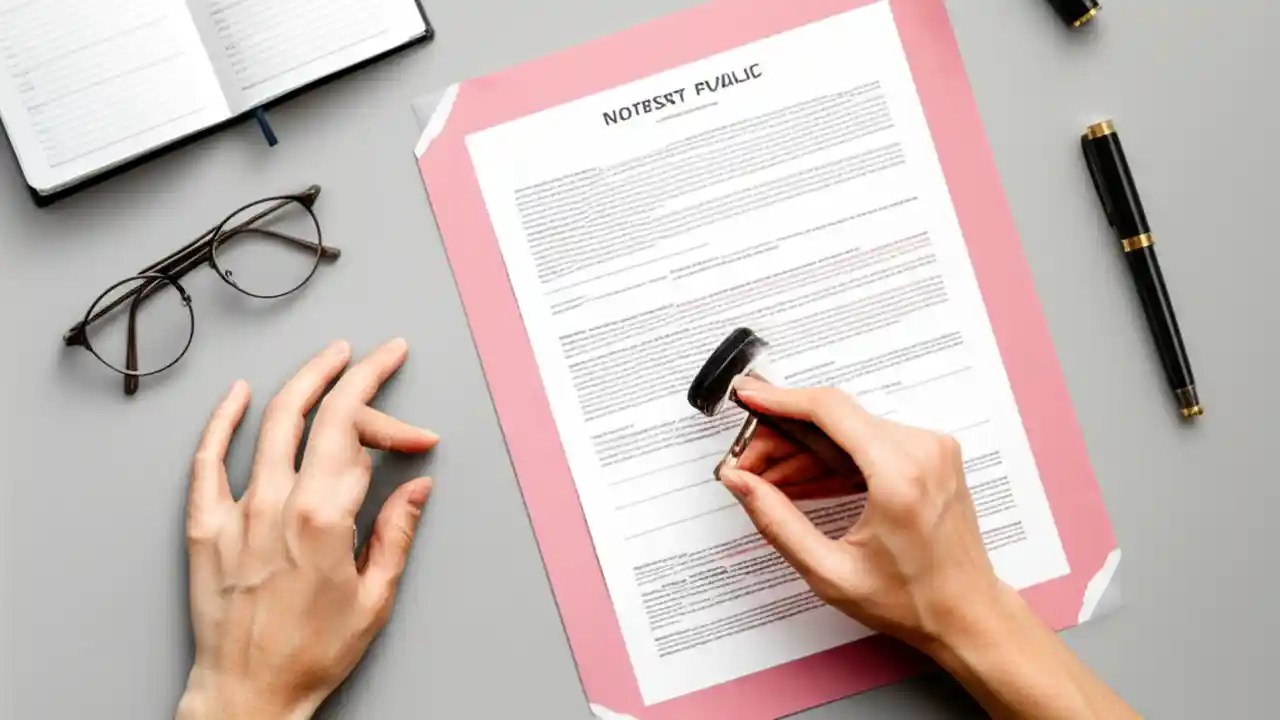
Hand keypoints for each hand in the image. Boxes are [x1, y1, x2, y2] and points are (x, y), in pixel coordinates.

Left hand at [176, 339, 438, 719]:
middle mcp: (280, 504)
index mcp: (326, 520)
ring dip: (305, 380)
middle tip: (381, 356)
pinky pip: (208, 459)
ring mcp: (238, 510)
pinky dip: (222, 420)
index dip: (395, 427)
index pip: (363, 442)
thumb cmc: (311, 654)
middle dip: (358, 374)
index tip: (416, 433)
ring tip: (329, 357)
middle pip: (321, 414)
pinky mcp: (206, 525)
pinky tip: (236, 394)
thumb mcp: (375, 597)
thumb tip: (418, 487)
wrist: (248, 694)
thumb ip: (397, 532)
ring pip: (270, 421)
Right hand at [719, 375, 999, 650]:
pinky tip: (801, 481)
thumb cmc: (913, 600)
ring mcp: (931, 450)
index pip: (829, 411)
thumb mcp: (830, 572)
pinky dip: (832, 458)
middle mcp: (922, 451)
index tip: (747, 397)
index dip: (779, 400)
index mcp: (900, 476)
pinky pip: (869, 442)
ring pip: (848, 430)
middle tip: (747, 463)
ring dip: (804, 450)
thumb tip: (741, 483)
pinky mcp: (930, 456)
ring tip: (767, 479)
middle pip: (834, 419)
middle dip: (783, 436)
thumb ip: (777, 522)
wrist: (968, 614)